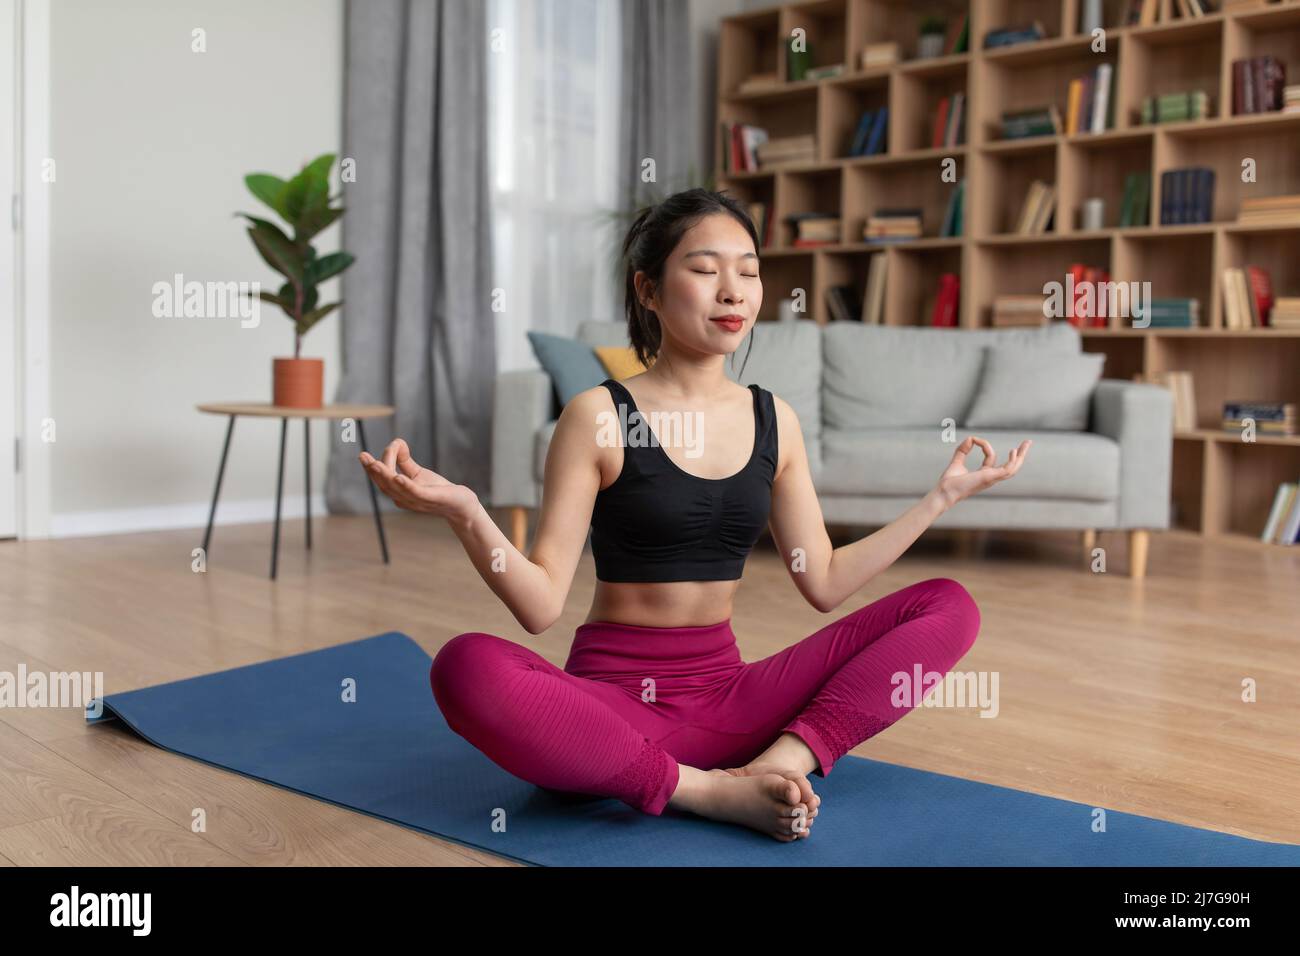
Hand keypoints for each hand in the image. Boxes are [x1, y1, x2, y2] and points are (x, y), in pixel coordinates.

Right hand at [359, 438, 477, 523]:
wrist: (462, 506)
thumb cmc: (439, 490)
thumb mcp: (419, 474)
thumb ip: (406, 462)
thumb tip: (397, 444)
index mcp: (399, 493)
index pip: (382, 480)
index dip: (371, 468)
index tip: (364, 454)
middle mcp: (405, 499)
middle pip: (385, 484)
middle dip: (372, 471)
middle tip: (362, 456)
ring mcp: (418, 501)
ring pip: (397, 488)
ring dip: (385, 476)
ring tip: (375, 464)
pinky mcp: (432, 499)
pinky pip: (416, 493)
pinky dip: (406, 486)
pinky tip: (399, 477)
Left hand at [935, 436, 1030, 507]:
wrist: (945, 491)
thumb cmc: (949, 481)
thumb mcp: (957, 461)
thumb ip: (963, 450)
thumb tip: (970, 438)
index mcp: (983, 474)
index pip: (990, 457)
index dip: (984, 445)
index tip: (973, 439)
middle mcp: (990, 477)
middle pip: (1011, 466)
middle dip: (1020, 454)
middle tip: (1027, 443)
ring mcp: (992, 478)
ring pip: (1013, 468)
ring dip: (1021, 456)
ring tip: (1027, 444)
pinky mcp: (990, 478)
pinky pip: (1006, 469)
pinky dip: (1012, 461)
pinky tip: (1014, 451)